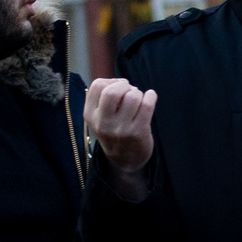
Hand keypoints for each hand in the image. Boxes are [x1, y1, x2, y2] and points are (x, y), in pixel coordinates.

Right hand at [85, 78, 156, 198]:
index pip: (97, 86)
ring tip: (139, 100)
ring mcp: (120, 129)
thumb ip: (103, 98)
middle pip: (112, 91)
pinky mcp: (138, 133)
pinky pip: (147, 105)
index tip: (118, 87)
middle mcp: (103, 123)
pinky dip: (151, 96)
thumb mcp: (99, 118)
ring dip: (139, 93)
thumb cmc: (114, 131)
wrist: (125, 160)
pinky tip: (150, 97)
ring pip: (132, 96)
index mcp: (90, 115)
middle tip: (130, 91)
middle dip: (125, 85)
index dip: (111, 81)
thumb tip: (120, 81)